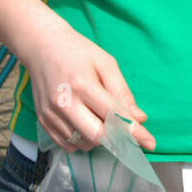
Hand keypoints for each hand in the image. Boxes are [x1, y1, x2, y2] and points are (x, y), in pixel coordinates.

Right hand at [24, 25, 155, 153]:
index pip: (113, 115)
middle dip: (116, 137)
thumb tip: (139, 118)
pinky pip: (67, 145)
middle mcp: (64, 103)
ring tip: (100, 118)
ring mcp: (51, 114)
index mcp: (83, 85)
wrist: (42, 47)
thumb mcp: (106, 63)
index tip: (150, 143)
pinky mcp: (42, 121)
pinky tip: (85, 123)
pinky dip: (81, 140)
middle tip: (123, 129)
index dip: (134, 131)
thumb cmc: (78, 52)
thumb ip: (123, 92)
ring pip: (83, 144)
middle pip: (97, 136)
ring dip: (98, 138)